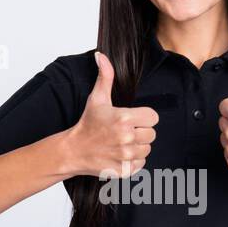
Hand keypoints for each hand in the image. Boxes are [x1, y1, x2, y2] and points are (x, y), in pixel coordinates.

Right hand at [63, 50, 158, 177]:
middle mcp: (127, 138)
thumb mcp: (97, 98)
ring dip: (137, 147)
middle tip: (125, 131)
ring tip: (121, 143)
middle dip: (141, 132)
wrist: (73, 150)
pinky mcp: (124, 170)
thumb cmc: (87, 124)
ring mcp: (125, 156)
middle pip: (152, 134)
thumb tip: (101, 56)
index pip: (153, 117)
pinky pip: (141, 164)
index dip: (144, 117)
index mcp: (124, 118)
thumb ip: (105, 76)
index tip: (132, 119)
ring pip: (147, 149)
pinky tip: (120, 154)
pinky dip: (133, 161)